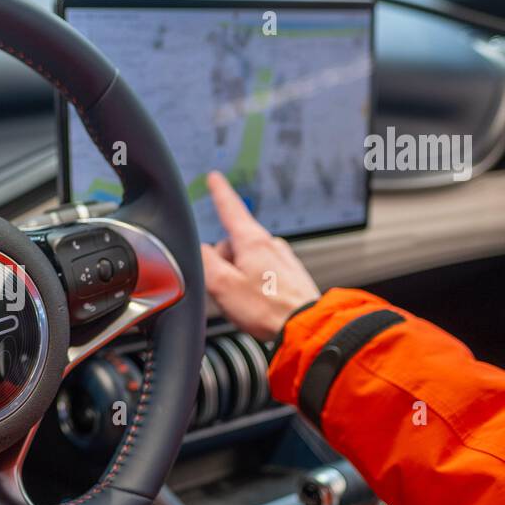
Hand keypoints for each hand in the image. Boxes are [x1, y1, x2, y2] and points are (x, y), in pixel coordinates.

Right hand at [200, 171, 320, 341]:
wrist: (306, 327)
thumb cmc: (266, 308)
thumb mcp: (222, 285)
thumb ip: (205, 261)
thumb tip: (198, 249)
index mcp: (252, 241)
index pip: (231, 208)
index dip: (220, 192)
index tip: (215, 177)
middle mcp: (270, 245)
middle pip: (233, 244)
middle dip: (222, 263)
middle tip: (224, 289)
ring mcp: (282, 260)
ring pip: (247, 260)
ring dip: (238, 277)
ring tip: (243, 302)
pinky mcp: (290, 276)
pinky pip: (261, 273)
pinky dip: (253, 285)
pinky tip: (256, 304)